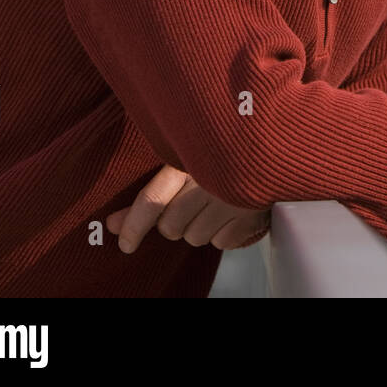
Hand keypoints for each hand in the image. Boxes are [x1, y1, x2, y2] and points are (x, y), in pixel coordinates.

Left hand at [107, 164, 270, 252]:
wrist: (275, 143)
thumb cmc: (224, 149)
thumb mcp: (186, 160)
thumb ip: (151, 194)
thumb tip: (111, 225)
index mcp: (191, 157)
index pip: (153, 200)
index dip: (134, 226)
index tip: (125, 243)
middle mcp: (212, 180)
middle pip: (171, 227)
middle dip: (175, 222)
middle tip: (191, 203)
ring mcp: (235, 199)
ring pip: (196, 238)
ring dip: (200, 227)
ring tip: (216, 203)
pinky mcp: (253, 216)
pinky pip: (222, 243)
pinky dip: (223, 233)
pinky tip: (232, 212)